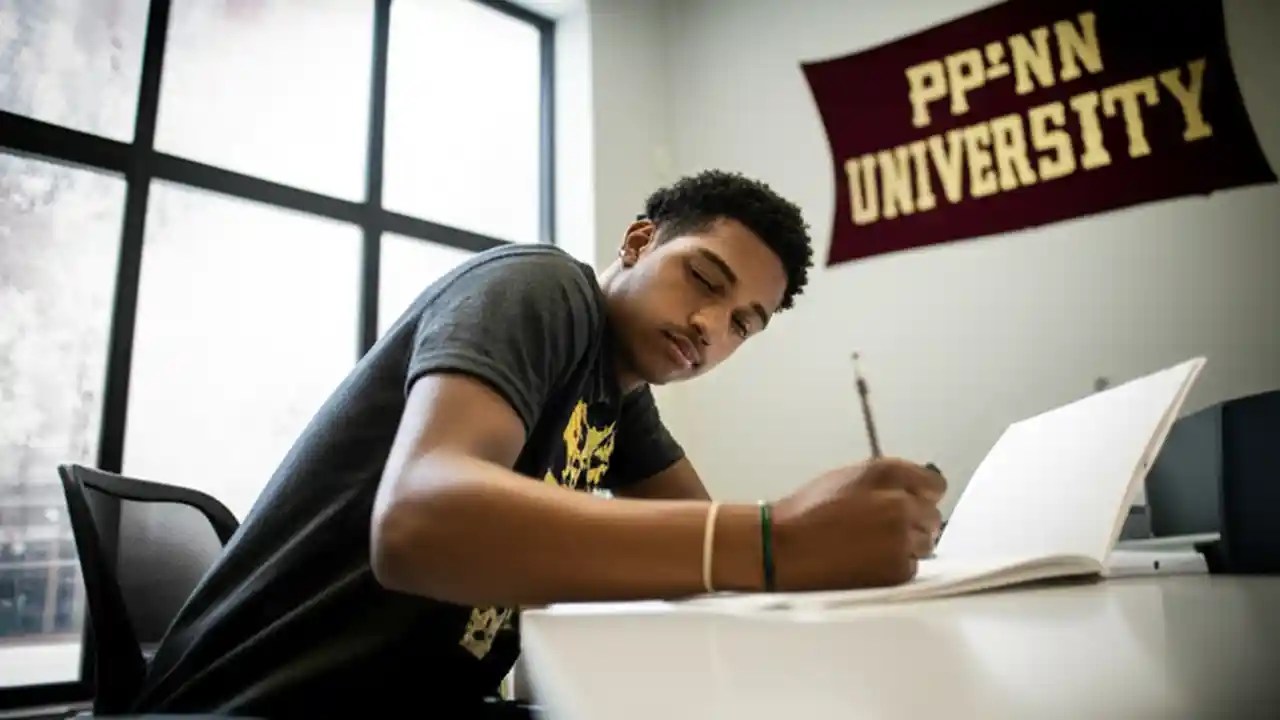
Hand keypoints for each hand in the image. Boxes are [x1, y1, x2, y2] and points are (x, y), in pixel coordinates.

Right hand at [771, 457, 945, 590]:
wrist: (782, 549)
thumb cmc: (807, 512)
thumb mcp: (846, 478)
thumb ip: (886, 480)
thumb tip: (914, 490)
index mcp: (886, 473)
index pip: (935, 483)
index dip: (921, 495)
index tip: (910, 504)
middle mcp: (901, 503)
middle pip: (933, 515)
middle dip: (914, 521)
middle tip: (883, 530)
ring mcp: (903, 538)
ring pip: (925, 543)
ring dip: (907, 545)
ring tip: (872, 548)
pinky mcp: (898, 569)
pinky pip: (912, 566)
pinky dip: (896, 567)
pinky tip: (868, 563)